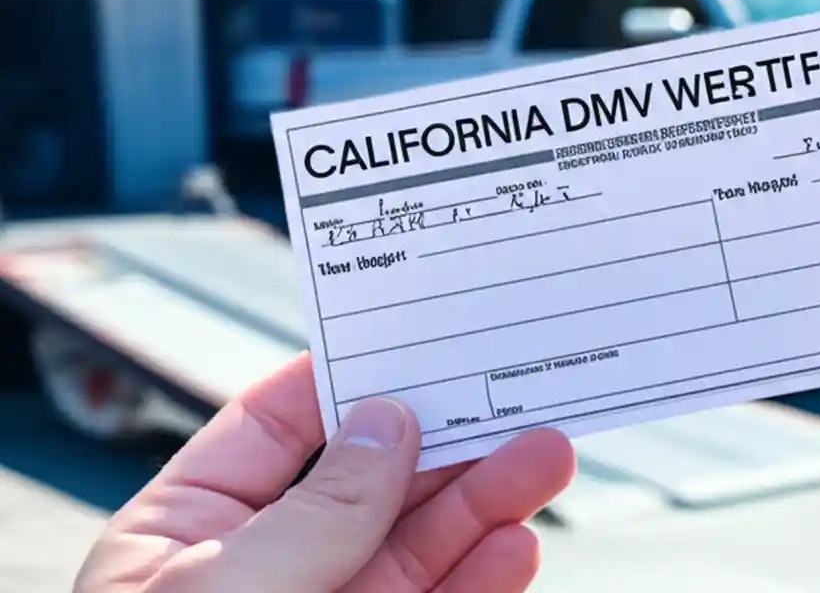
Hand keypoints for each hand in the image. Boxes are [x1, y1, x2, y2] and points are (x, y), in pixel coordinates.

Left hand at [74, 353, 575, 592]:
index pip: (274, 428)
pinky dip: (480, 579)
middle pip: (370, 482)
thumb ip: (315, 510)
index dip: (344, 379)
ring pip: (417, 545)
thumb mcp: (224, 589)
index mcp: (188, 529)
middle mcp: (262, 567)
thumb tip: (385, 425)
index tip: (413, 340)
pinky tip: (514, 549)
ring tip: (544, 461)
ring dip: (483, 503)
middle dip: (445, 442)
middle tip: (515, 404)